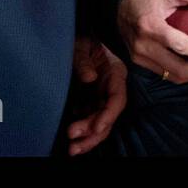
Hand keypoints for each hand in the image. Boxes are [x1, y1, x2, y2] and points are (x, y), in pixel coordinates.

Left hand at [66, 37, 126, 155]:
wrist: (72, 38)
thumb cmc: (80, 39)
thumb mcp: (80, 45)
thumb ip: (83, 60)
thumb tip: (90, 77)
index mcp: (115, 73)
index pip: (117, 99)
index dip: (109, 115)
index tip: (96, 128)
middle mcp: (110, 88)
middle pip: (108, 117)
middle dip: (93, 133)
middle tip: (73, 142)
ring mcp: (100, 96)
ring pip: (99, 122)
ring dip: (87, 137)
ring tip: (72, 148)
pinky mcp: (90, 101)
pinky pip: (89, 119)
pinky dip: (81, 130)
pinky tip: (70, 135)